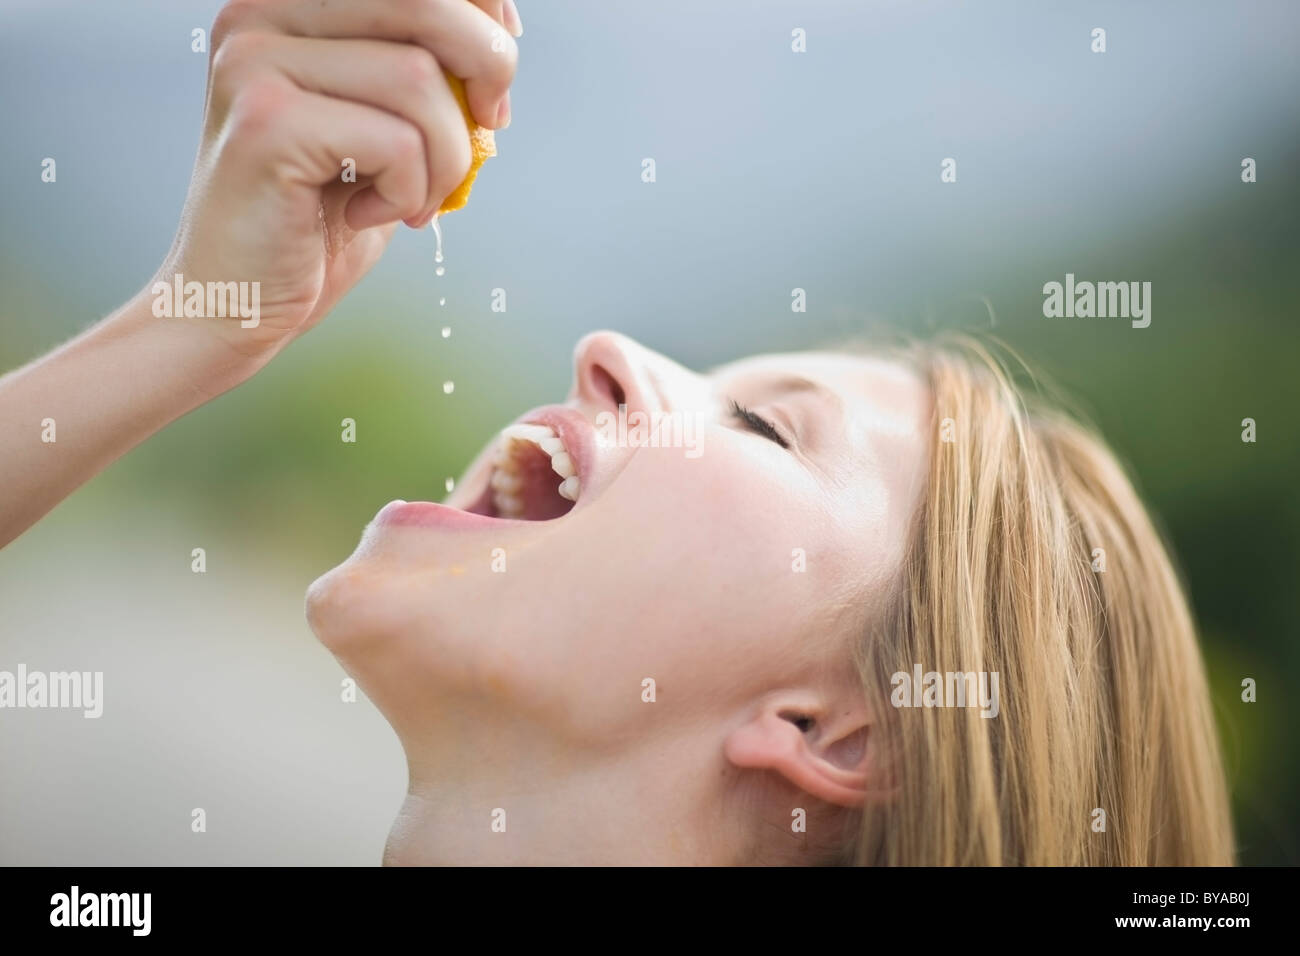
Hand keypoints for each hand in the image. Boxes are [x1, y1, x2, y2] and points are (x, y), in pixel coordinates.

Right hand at [159, 0, 520, 361]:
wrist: (237, 301)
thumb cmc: (319, 219)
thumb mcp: (386, 129)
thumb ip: (429, 75)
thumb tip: (502, 45)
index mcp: (291, 1)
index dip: (482, 10)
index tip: (499, 73)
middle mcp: (259, 10)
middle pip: (424, 0)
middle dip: (487, 67)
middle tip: (488, 129)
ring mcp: (254, 60)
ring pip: (419, 77)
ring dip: (447, 156)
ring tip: (414, 198)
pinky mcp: (266, 123)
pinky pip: (396, 142)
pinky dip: (410, 191)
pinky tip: (372, 215)